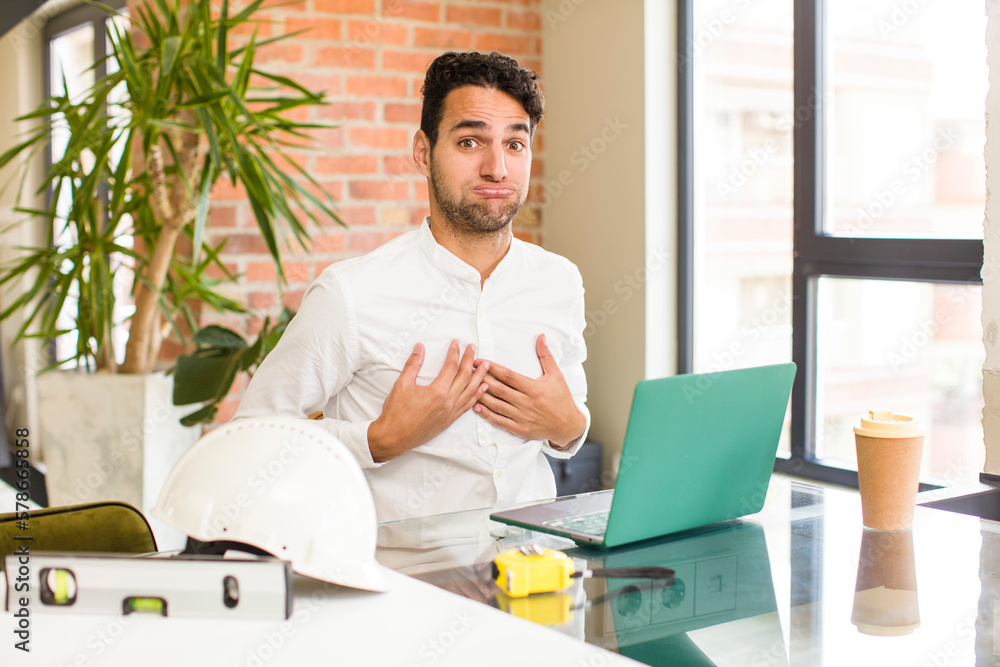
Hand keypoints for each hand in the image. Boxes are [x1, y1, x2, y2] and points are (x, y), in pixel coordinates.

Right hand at [368, 341, 489, 462]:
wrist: (394, 437)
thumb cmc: (396, 413)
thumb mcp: (402, 384)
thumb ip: (413, 364)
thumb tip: (420, 348)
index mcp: (438, 392)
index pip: (451, 367)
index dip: (455, 353)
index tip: (456, 343)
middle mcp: (448, 403)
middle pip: (465, 377)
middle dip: (470, 360)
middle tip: (473, 348)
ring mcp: (450, 413)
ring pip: (471, 392)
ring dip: (479, 377)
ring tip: (486, 366)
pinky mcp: (449, 421)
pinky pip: (468, 406)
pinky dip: (477, 395)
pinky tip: (481, 389)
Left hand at [473, 334, 586, 447]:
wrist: (568, 425)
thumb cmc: (562, 398)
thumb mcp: (556, 375)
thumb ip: (546, 356)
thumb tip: (540, 337)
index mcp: (534, 388)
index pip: (509, 376)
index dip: (493, 368)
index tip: (480, 361)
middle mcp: (526, 403)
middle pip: (499, 389)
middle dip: (482, 379)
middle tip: (469, 371)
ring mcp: (522, 417)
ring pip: (497, 405)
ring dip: (481, 395)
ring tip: (468, 387)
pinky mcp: (520, 429)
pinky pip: (500, 421)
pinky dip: (487, 414)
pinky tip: (476, 407)